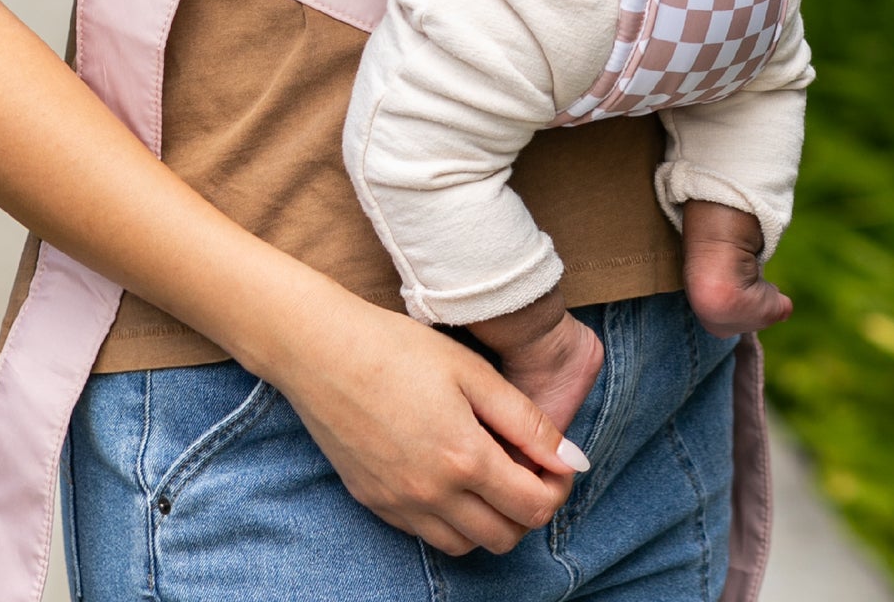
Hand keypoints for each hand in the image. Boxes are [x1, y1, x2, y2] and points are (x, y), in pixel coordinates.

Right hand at [268, 294, 585, 554]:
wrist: (321, 351)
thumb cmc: (398, 349)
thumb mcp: (472, 372)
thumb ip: (527, 422)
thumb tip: (572, 460)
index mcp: (464, 458)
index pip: (534, 507)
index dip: (558, 487)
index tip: (557, 460)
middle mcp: (433, 495)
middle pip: (505, 537)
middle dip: (529, 508)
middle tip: (527, 466)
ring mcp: (400, 506)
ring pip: (467, 545)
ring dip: (492, 520)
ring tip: (490, 471)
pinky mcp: (375, 504)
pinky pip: (428, 536)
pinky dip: (453, 520)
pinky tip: (451, 476)